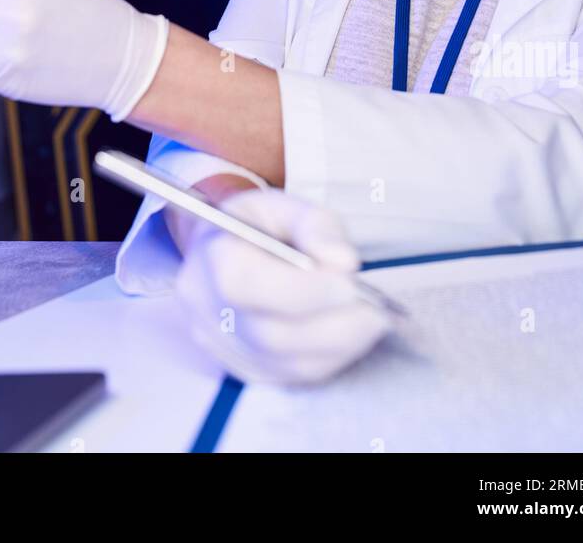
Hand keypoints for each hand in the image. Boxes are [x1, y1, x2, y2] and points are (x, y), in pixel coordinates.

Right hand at [174, 187, 393, 384]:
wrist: (226, 252)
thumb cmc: (259, 226)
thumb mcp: (284, 206)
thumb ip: (316, 226)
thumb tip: (343, 262)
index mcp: (211, 257)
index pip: (249, 284)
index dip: (302, 290)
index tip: (350, 284)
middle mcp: (206, 310)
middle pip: (269, 334)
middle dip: (331, 325)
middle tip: (376, 310)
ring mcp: (222, 347)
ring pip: (284, 363)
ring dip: (338, 346)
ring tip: (374, 320)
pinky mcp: (244, 369)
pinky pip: (291, 376)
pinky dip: (329, 358)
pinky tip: (352, 335)